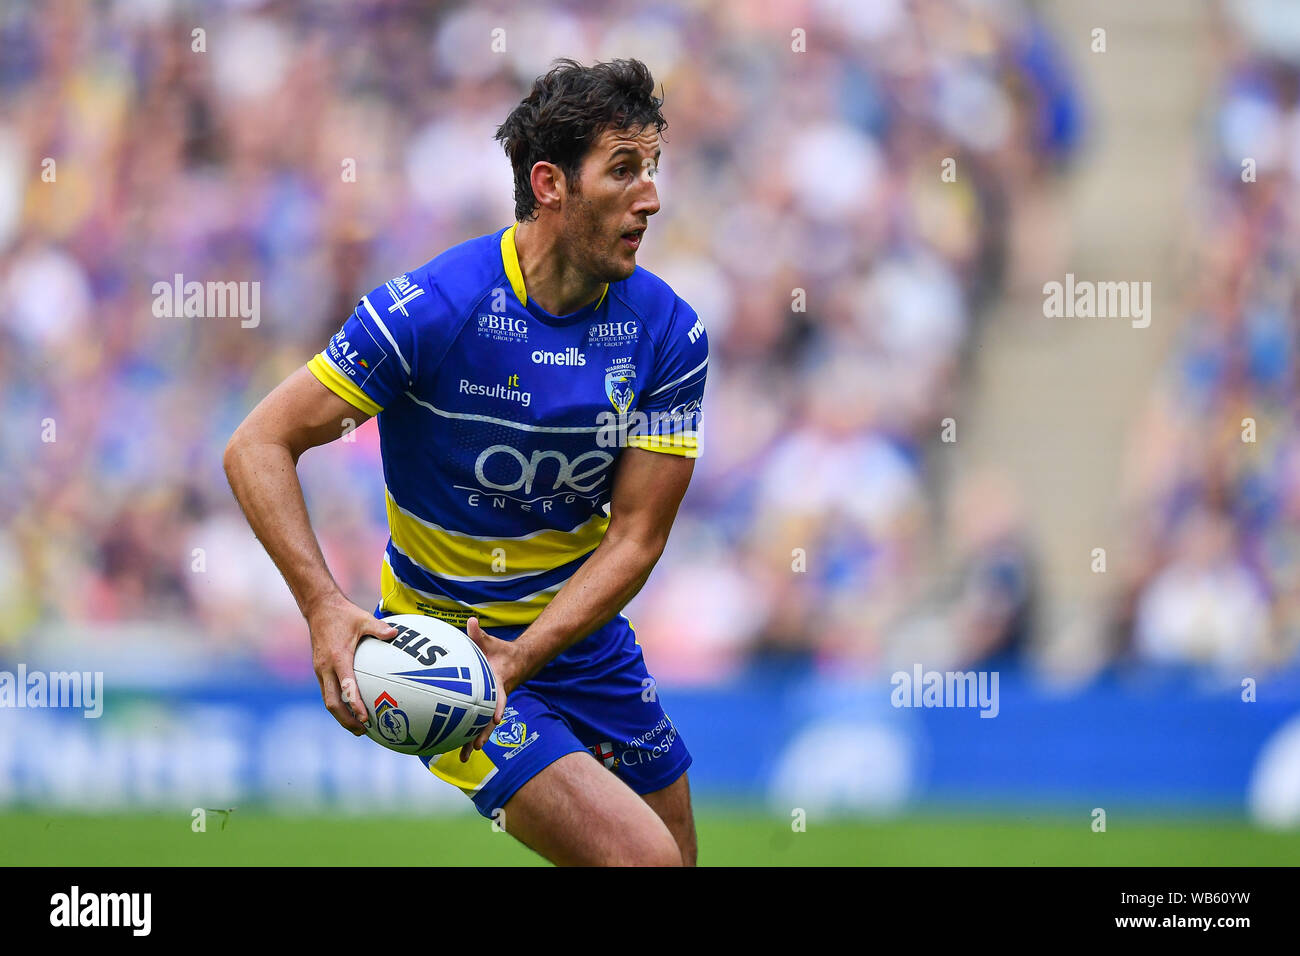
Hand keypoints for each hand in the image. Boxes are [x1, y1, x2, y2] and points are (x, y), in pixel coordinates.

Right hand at [306, 595, 397, 733]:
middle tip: (363, 731)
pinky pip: (328, 692)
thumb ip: (379, 628)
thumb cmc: (343, 614)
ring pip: (328, 700)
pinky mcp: (320, 669)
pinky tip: (351, 709)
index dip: (355, 705)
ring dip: (341, 716)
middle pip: (332, 703)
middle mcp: (326, 668)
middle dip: (346, 720)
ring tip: (358, 728)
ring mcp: (320, 670)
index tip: (366, 719)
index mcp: (338, 658)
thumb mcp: (363, 618)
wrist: (319, 608)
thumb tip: (396, 634)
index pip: (346, 687)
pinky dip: (338, 704)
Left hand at [459, 616, 526, 761]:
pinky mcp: (480, 707)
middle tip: (475, 749)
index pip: (500, 698)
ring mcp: (487, 705)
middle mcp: (494, 699)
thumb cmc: (499, 651)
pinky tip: (454, 746)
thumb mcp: (490, 641)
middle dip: (483, 735)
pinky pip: (472, 722)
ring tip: (463, 758)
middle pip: (489, 721)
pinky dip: (465, 734)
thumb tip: (472, 620)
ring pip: (481, 727)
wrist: (512, 661)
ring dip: (473, 741)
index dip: (498, 708)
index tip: (497, 719)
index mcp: (498, 684)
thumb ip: (479, 634)